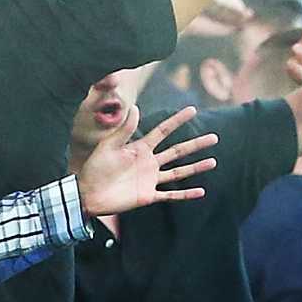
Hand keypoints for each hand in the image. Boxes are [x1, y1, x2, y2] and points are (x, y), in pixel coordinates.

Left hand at [74, 105, 220, 221]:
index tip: (192, 110)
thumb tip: (135, 106)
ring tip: (213, 161)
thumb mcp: (109, 145)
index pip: (163, 131)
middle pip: (178, 151)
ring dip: (196, 167)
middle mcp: (149, 162)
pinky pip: (171, 194)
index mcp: (140, 148)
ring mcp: (150, 179)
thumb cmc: (95, 167)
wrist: (87, 192)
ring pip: (179, 171)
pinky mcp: (148, 195)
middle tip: (214, 137)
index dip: (177, 120)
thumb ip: (124, 129)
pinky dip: (185, 194)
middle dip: (196, 144)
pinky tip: (201, 191)